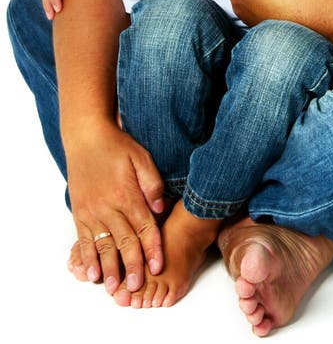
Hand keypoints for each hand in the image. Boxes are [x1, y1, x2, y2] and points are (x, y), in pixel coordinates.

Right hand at [66, 122, 164, 294]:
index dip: (152, 248)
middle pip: (124, 242)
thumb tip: (160, 207)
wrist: (86, 137)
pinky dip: (88, 259)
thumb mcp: (141, 157)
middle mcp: (108, 207)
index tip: (158, 266)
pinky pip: (84, 240)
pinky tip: (92, 273)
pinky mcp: (80, 213)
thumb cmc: (117, 146)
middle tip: (137, 286)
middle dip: (133, 265)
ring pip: (103, 246)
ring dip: (110, 268)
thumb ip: (152, 183)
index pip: (143, 227)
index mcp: (127, 194)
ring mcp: (92, 211)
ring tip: (115, 287)